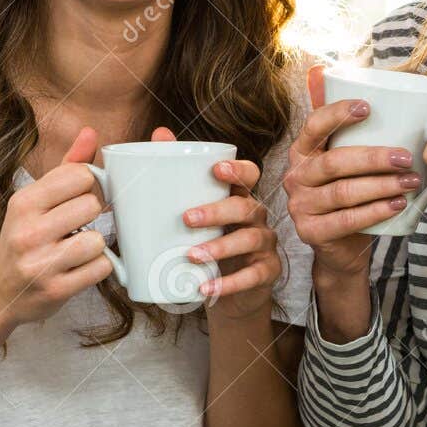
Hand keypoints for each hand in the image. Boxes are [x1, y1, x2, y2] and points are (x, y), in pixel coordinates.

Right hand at [0, 126, 112, 327]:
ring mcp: (40, 263)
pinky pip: (100, 269)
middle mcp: (28, 231)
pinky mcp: (55, 290)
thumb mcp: (36, 200)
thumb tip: (90, 132)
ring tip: (78, 249)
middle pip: (91, 205)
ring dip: (95, 245)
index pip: (78, 175)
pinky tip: (81, 267)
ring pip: (98, 240)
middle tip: (78, 225)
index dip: (89, 184)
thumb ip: (67, 166)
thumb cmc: (23, 238)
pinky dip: (98, 268)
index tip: (82, 196)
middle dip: (91, 215)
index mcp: (24, 202)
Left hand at [177, 142, 282, 317]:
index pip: (249, 174)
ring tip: (192, 255)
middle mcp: (256, 217)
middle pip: (245, 207)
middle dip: (217, 211)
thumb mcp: (194, 213)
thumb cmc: (209, 244)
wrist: (230, 293)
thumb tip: (159, 134)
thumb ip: (177, 175)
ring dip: (220, 247)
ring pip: (249, 239)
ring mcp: (264, 245)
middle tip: (187, 218)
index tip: (216, 169)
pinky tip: (208, 289)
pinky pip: (252, 275)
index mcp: (238, 197)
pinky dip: (229, 283)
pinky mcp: (267, 272)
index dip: (237, 169)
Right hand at [284, 65, 422, 278]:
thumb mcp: (350, 166)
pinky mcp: (311, 232)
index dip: (337, 114)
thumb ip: (362, 139)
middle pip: (335, 162)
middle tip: (407, 157)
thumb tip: (403, 104)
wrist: (341, 247)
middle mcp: (295, 176)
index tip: (368, 107)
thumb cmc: (351, 197)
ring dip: (381, 185)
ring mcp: (300, 206)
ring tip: (410, 182)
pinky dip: (376, 211)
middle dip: (374, 158)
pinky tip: (398, 205)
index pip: (313, 125)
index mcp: (303, 151)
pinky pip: (347, 219)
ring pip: (344, 191)